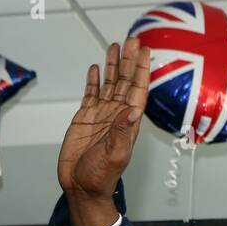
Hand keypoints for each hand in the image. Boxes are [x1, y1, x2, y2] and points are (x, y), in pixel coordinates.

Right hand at [57, 39, 150, 225]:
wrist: (81, 187)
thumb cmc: (100, 177)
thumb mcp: (114, 156)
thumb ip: (122, 132)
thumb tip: (133, 111)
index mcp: (128, 123)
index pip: (137, 90)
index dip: (142, 70)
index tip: (146, 50)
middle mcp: (117, 116)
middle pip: (125, 82)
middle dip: (129, 60)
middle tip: (133, 38)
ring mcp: (101, 116)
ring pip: (110, 84)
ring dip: (114, 66)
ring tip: (117, 46)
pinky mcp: (85, 118)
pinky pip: (91, 94)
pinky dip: (94, 80)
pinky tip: (97, 68)